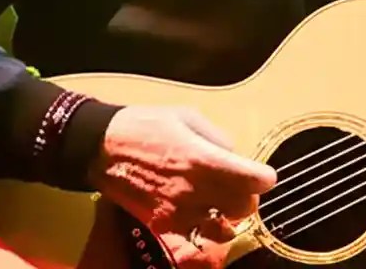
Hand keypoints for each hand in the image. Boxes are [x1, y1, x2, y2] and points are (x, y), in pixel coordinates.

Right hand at [89, 106, 277, 268]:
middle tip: (239, 187)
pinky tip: (202, 229)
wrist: (101, 146)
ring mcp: (177, 212)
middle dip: (247, 196)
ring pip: (223, 230)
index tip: (262, 174)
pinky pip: (190, 249)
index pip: (254, 180)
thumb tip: (233, 155)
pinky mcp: (160, 227)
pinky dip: (201, 244)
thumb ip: (217, 137)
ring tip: (220, 207)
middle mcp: (194, 189)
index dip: (264, 177)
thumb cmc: (145, 126)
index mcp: (203, 159)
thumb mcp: (188, 116)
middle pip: (244, 207)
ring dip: (227, 219)